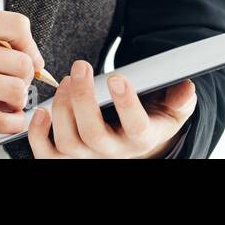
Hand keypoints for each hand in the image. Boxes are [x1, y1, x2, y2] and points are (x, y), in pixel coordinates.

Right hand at [0, 8, 45, 133]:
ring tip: (7, 100)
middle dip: (25, 77)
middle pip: (20, 62)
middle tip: (16, 82)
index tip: (30, 58)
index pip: (16, 26)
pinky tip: (8, 118)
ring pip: (14, 90)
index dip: (31, 45)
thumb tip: (27, 54)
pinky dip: (12, 122)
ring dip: (19, 99)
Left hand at [9, 60, 196, 157]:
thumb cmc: (152, 118)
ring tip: (67, 79)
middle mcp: (113, 152)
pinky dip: (38, 135)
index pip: (135, 127)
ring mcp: (88, 157)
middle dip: (83, 99)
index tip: (118, 78)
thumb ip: (180, 99)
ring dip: (62, 109)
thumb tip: (186, 88)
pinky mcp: (67, 158)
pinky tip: (42, 111)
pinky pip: (46, 155)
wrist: (135, 140)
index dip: (126, 104)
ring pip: (69, 143)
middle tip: (81, 67)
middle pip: (93, 135)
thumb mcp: (173, 109)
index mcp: (141, 138)